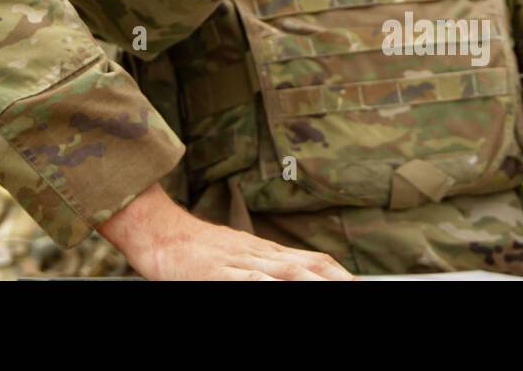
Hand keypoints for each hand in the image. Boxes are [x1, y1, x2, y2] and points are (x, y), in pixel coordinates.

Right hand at [98, 183, 354, 280]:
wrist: (160, 232)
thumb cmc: (196, 250)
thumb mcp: (236, 256)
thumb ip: (264, 269)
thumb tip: (296, 277)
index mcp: (265, 252)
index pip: (313, 261)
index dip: (340, 274)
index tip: (362, 285)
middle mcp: (260, 255)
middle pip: (309, 266)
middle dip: (339, 280)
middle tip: (363, 290)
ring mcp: (241, 263)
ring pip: (287, 271)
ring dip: (315, 282)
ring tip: (339, 290)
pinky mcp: (220, 273)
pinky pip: (250, 280)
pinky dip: (269, 285)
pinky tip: (283, 290)